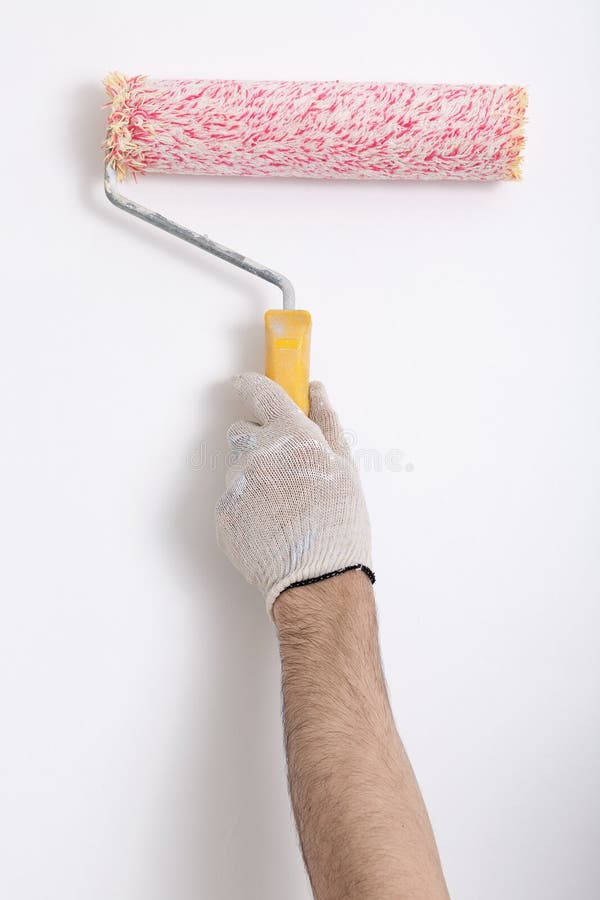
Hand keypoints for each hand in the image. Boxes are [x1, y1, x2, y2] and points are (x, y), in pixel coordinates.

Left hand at [215, 373, 373, 613]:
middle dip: (257, 441)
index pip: (259, 392)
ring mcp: (234, 487)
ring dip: (254, 480)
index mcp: (289, 436)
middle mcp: (256, 454)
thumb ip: (326, 422)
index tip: (246, 385)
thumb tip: (315, 391)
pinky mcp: (222, 517)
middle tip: (283, 468)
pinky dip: (247, 510)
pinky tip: (271, 527)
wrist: (317, 581)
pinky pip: (231, 503)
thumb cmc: (338, 525)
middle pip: (241, 432)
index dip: (251, 386)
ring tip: (283, 509)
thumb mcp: (345, 467)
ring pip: (237, 470)